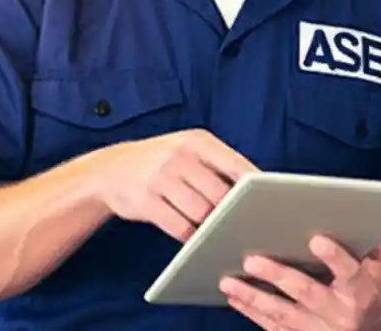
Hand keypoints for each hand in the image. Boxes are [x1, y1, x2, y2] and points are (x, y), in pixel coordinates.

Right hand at [94, 128, 257, 240]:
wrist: (110, 169)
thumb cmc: (162, 161)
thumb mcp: (187, 149)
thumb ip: (217, 164)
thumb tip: (256, 190)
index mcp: (197, 141)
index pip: (236, 165)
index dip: (255, 187)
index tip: (270, 203)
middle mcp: (179, 156)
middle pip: (220, 194)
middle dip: (232, 213)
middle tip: (243, 227)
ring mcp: (160, 178)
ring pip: (201, 213)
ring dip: (211, 228)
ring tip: (218, 233)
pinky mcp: (145, 201)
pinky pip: (178, 227)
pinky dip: (190, 236)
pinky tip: (194, 239)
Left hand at [219, 236, 380, 330]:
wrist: (367, 329)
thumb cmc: (364, 290)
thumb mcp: (375, 273)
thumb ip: (373, 255)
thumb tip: (372, 237)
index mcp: (359, 291)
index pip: (349, 272)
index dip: (334, 257)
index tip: (316, 239)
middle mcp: (338, 313)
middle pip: (307, 292)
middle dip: (278, 276)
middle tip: (252, 260)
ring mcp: (316, 328)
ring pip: (282, 313)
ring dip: (253, 297)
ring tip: (228, 281)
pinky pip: (272, 326)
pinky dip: (251, 311)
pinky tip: (234, 296)